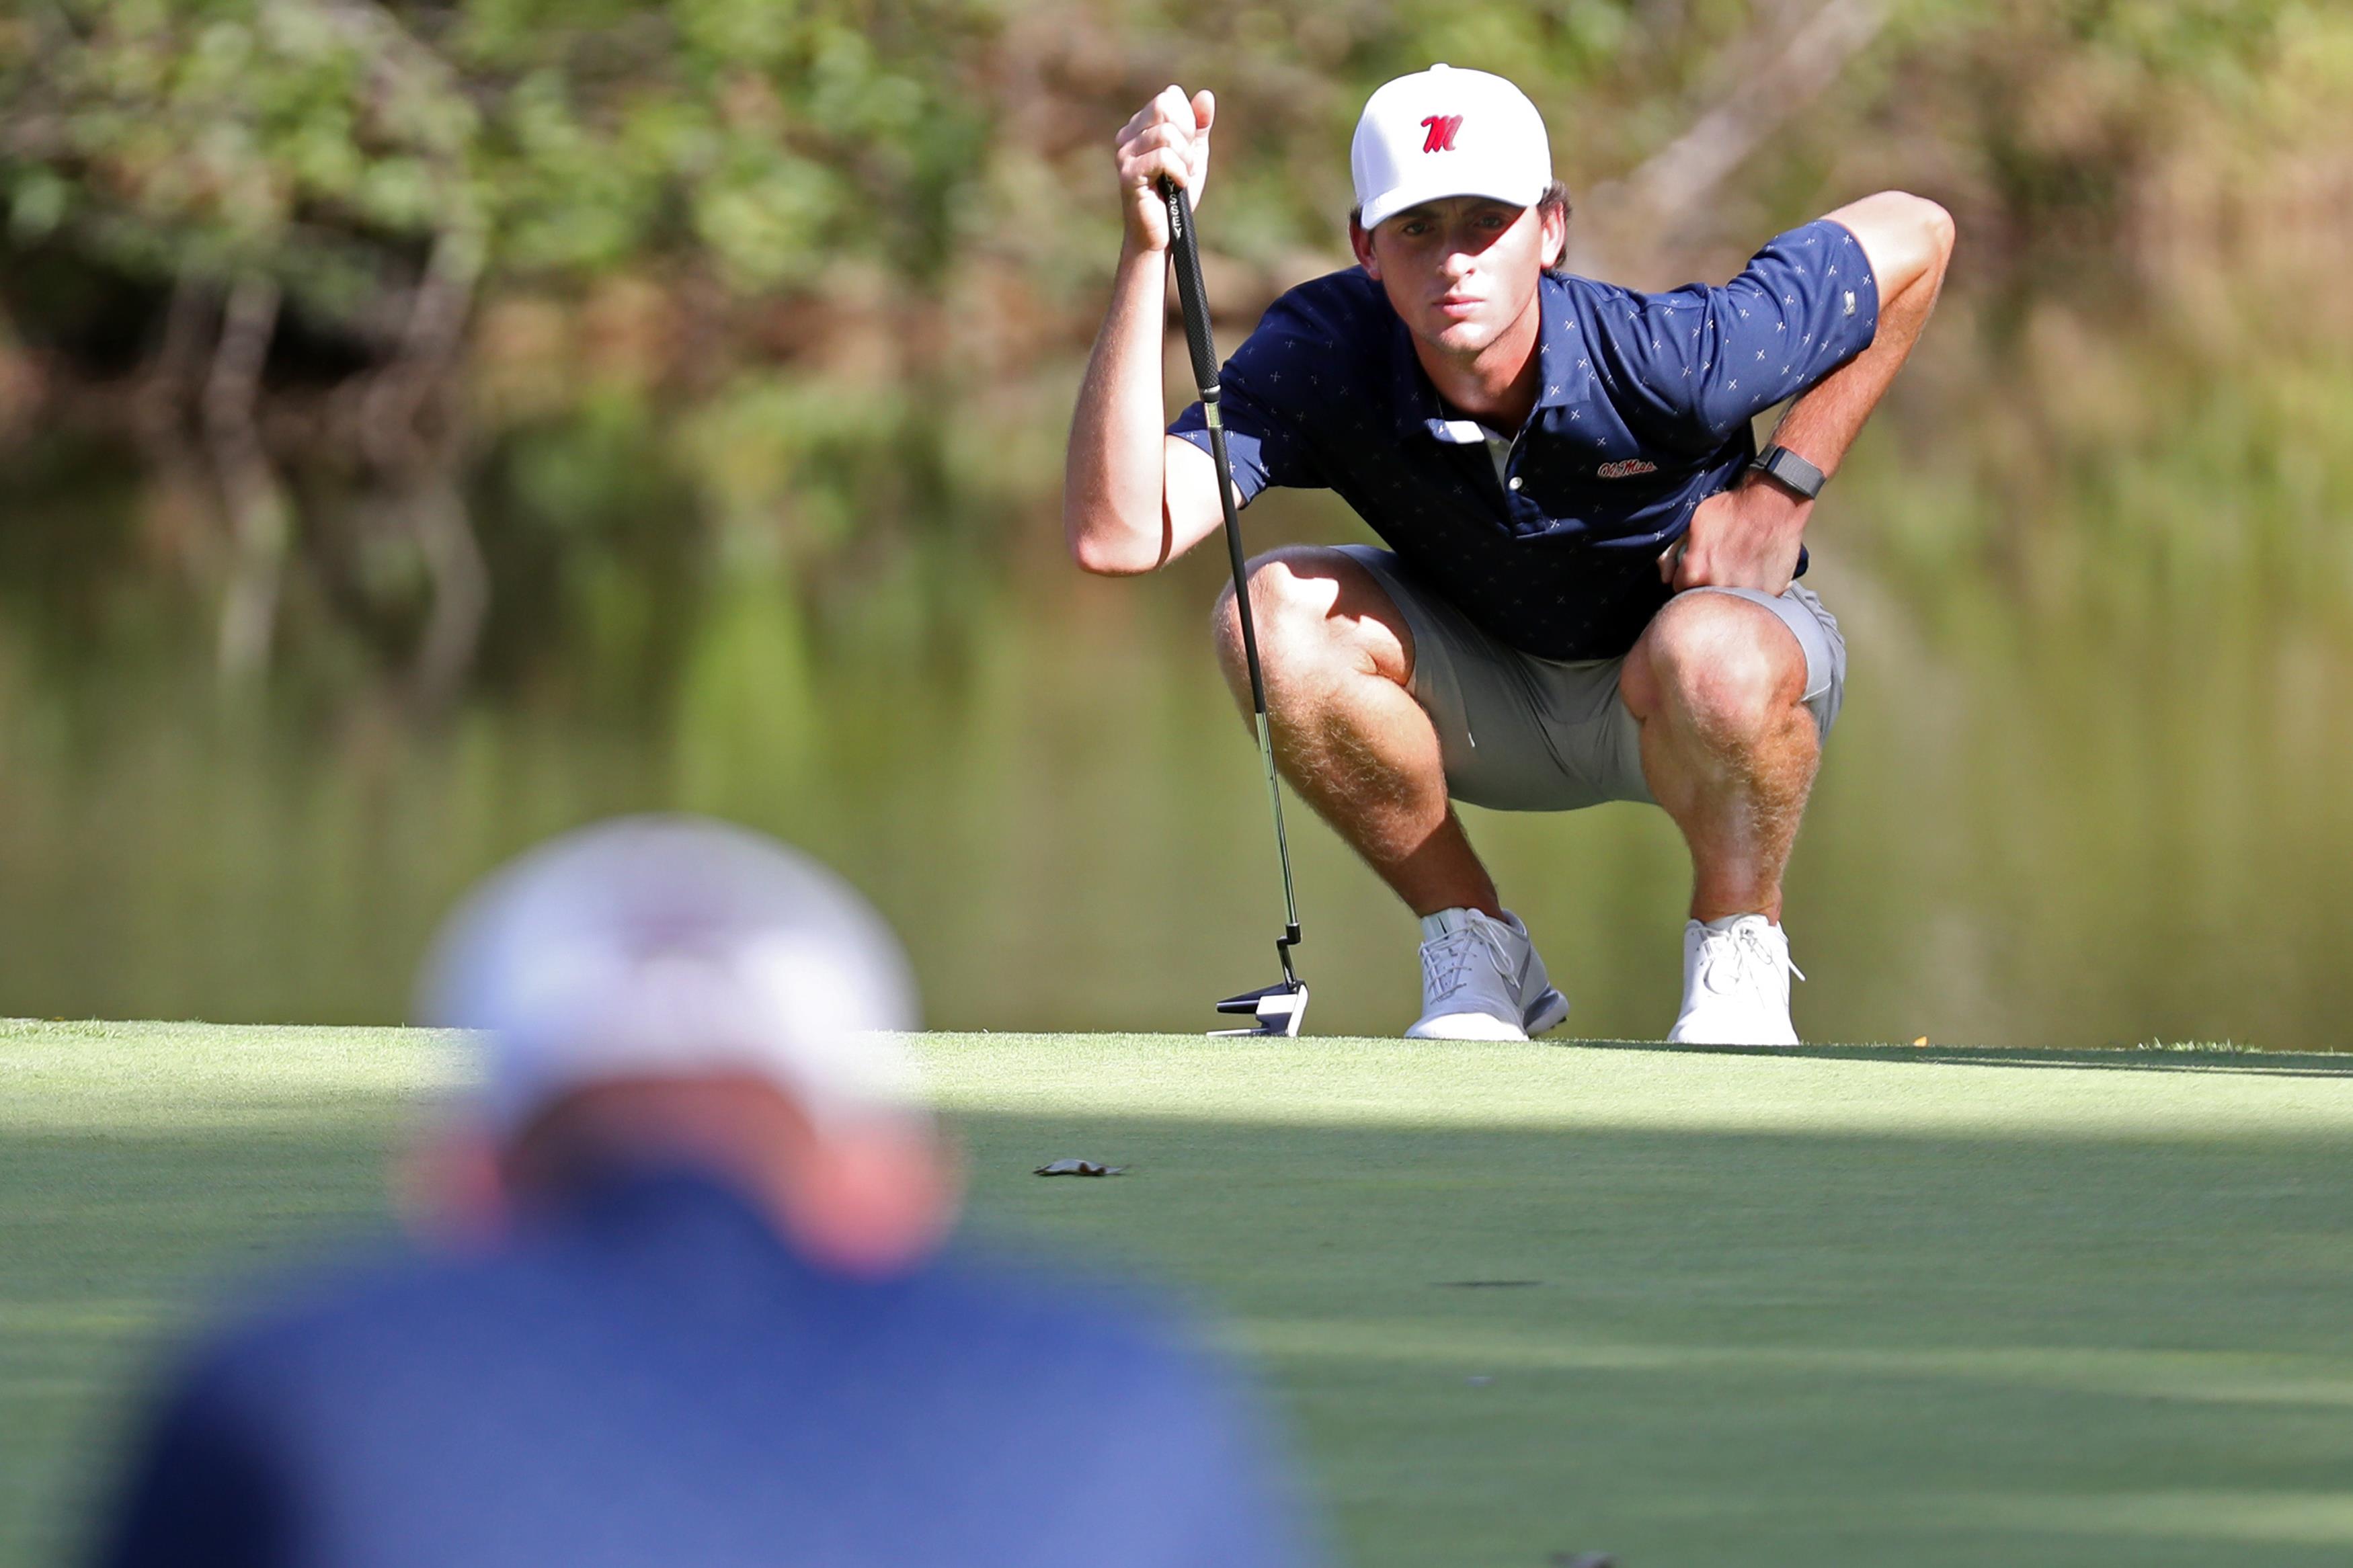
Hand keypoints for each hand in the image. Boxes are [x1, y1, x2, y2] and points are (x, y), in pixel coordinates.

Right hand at [1114, 85, 1214, 255]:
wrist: (1162, 235)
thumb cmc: (1175, 196)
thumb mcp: (1193, 156)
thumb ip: (1199, 126)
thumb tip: (1205, 95)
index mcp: (1140, 126)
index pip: (1169, 97)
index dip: (1188, 120)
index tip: (1187, 149)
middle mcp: (1127, 135)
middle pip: (1165, 105)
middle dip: (1186, 134)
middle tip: (1185, 161)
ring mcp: (1124, 153)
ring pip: (1167, 133)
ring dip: (1184, 158)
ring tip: (1181, 177)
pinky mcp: (1128, 173)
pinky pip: (1163, 157)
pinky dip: (1180, 171)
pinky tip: (1177, 185)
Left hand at [1660, 474, 1809, 593]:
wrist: (1774, 502)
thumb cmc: (1734, 508)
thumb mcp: (1695, 523)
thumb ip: (1676, 552)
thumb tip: (1666, 576)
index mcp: (1696, 572)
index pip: (1682, 590)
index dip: (1690, 579)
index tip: (1699, 570)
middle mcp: (1719, 586)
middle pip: (1707, 598)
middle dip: (1711, 585)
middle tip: (1723, 567)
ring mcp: (1747, 592)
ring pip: (1733, 602)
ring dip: (1735, 589)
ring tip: (1741, 567)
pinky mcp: (1770, 592)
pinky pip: (1759, 601)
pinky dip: (1758, 591)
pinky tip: (1758, 570)